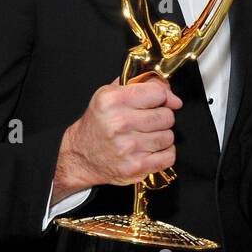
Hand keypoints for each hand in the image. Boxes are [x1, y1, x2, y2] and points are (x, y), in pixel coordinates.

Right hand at [52, 77, 182, 201]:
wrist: (81, 156)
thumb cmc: (98, 124)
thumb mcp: (110, 94)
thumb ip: (141, 85)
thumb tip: (171, 94)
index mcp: (113, 100)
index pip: (159, 93)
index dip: (162, 97)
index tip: (158, 102)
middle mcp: (120, 123)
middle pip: (167, 116)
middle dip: (161, 118)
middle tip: (145, 122)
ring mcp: (129, 147)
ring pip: (169, 136)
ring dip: (161, 137)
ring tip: (144, 136)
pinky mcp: (136, 166)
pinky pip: (169, 156)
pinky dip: (163, 154)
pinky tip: (149, 150)